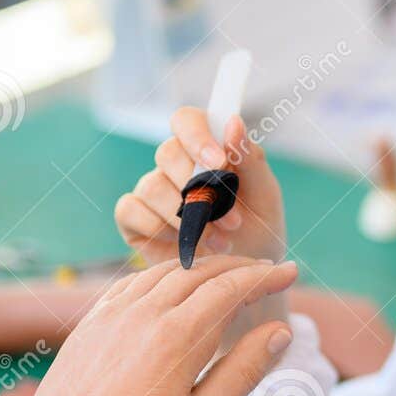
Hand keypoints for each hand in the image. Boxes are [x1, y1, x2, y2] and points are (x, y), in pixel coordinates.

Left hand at [11, 254, 297, 395]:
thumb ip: (244, 372)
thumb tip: (280, 331)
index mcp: (178, 337)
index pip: (231, 288)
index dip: (265, 277)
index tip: (291, 273)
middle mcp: (146, 313)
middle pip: (203, 271)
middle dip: (240, 267)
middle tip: (268, 272)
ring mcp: (115, 312)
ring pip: (169, 270)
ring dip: (204, 266)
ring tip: (230, 274)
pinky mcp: (94, 319)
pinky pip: (136, 280)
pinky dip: (167, 273)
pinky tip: (177, 283)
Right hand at [116, 110, 286, 265]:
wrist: (243, 276)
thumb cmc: (258, 229)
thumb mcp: (265, 196)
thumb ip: (250, 159)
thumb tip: (233, 122)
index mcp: (207, 147)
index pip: (187, 120)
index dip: (197, 135)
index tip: (219, 162)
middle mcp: (175, 164)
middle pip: (167, 152)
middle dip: (200, 190)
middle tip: (233, 221)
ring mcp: (152, 190)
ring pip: (152, 186)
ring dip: (187, 217)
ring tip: (220, 241)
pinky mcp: (134, 219)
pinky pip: (131, 210)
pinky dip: (159, 229)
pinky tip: (187, 245)